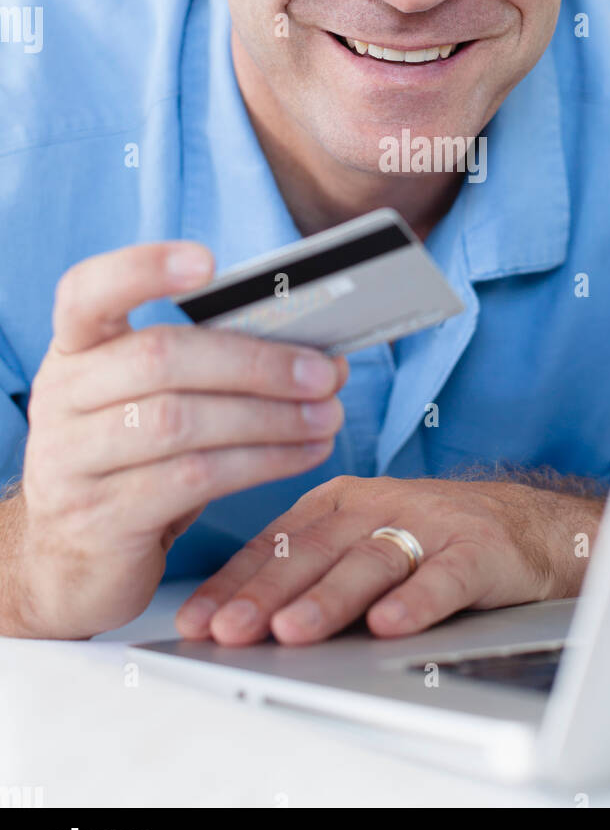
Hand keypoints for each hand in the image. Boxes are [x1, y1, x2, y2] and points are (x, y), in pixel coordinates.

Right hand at [10, 241, 347, 638]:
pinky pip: (193, 478)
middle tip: (323, 371)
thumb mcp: (153, 406)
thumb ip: (215, 371)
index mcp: (75, 352)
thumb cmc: (131, 467)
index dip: (142, 269)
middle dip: (256, 362)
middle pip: (160, 358)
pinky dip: (261, 462)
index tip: (208, 263)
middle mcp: (62, 397)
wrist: (68, 566)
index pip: (88, 292)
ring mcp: (72, 460)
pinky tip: (303, 455)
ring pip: (181, 421)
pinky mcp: (101, 518)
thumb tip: (318, 354)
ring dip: (271, 417)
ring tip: (328, 416)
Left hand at [175, 474, 602, 644]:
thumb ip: (307, 571)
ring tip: (294, 631)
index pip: (276, 541)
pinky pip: (442, 577)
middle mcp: (379, 505)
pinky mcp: (477, 549)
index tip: (197, 619)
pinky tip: (389, 626)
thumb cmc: (429, 539)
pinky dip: (415, 602)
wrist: (527, 527)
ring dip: (329, 599)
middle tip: (229, 629)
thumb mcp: (360, 541)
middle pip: (315, 551)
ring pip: (370, 561)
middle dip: (266, 594)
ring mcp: (429, 525)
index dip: (234, 581)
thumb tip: (233, 620)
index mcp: (340, 501)